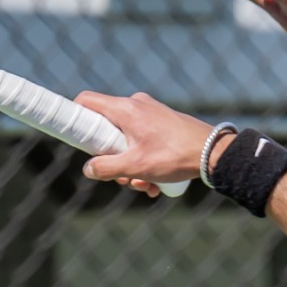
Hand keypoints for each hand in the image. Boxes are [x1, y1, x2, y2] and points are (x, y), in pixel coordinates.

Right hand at [73, 90, 219, 196]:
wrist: (214, 152)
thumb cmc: (175, 156)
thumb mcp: (136, 167)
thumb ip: (107, 168)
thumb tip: (88, 169)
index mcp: (125, 109)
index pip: (86, 101)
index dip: (74, 116)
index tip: (73, 137)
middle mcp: (136, 105)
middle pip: (106, 129)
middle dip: (110, 158)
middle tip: (122, 178)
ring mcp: (150, 112)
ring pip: (125, 140)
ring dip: (130, 166)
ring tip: (145, 185)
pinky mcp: (162, 122)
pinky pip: (142, 140)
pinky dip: (144, 161)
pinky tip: (155, 183)